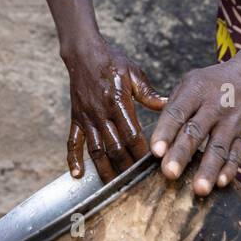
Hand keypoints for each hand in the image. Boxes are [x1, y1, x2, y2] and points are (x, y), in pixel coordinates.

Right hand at [64, 40, 166, 180]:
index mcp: (117, 102)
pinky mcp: (76, 119)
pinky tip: (77, 175)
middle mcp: (100, 114)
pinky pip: (72, 142)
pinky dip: (73, 159)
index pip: (132, 134)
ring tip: (113, 186)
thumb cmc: (111, 61)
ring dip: (104, 169)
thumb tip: (168, 106)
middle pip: (114, 147)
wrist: (83, 53)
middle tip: (136, 183)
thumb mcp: (133, 73)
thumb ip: (148, 93)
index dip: (140, 152)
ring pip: (95, 150)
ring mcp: (86, 118)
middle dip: (125, 167)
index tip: (150, 165)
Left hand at [149, 54, 240, 195]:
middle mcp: (215, 105)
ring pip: (218, 147)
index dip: (166, 132)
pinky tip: (221, 183)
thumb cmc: (209, 84)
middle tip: (170, 173)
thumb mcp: (189, 83)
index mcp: (195, 90)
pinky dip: (230, 169)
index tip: (155, 151)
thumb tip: (152, 137)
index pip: (177, 112)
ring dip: (208, 169)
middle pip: (196, 132)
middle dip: (182, 154)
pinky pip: (237, 153)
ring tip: (198, 189)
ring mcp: (231, 121)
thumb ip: (171, 108)